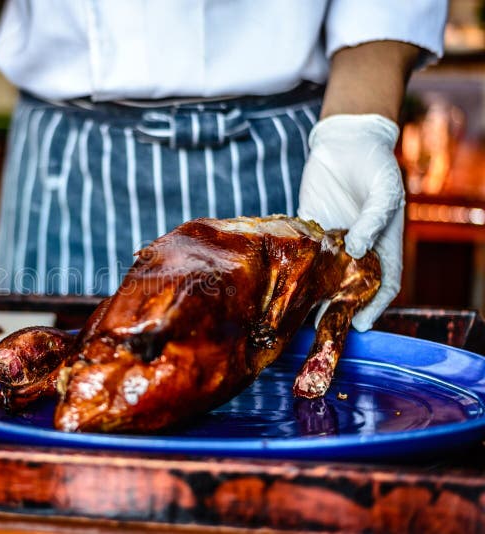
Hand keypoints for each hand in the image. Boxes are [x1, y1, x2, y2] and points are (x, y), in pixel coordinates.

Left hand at [297, 114, 404, 330]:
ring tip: (295, 315)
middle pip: (349, 287)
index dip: (374, 307)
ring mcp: (332, 241)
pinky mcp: (309, 229)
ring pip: (322, 276)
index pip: (383, 284)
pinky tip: (277, 283)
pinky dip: (292, 268)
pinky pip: (301, 254)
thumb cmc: (375, 164)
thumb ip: (372, 220)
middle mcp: (357, 247)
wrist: (347, 141)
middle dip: (336, 309)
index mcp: (383, 243)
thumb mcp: (384, 190)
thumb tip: (357, 250)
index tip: (359, 324)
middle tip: (320, 328)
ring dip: (311, 294)